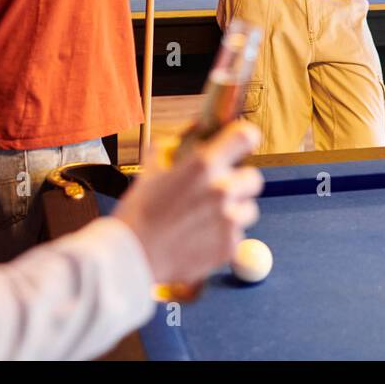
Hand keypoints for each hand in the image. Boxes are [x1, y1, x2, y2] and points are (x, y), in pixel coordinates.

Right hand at [113, 120, 263, 285]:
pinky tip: (200, 238)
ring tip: (204, 219)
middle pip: (253, 178)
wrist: (131, 258)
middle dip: (238, 183)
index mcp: (203, 165)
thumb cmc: (138, 211)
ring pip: (248, 209)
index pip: (245, 136)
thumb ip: (176, 142)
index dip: (245, 138)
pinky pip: (238, 235)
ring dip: (233, 212)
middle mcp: (221, 190)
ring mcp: (228, 220)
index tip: (241, 144)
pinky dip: (224, 237)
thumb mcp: (152, 168)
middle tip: (217, 192)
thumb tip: (196, 125)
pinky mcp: (230, 246)